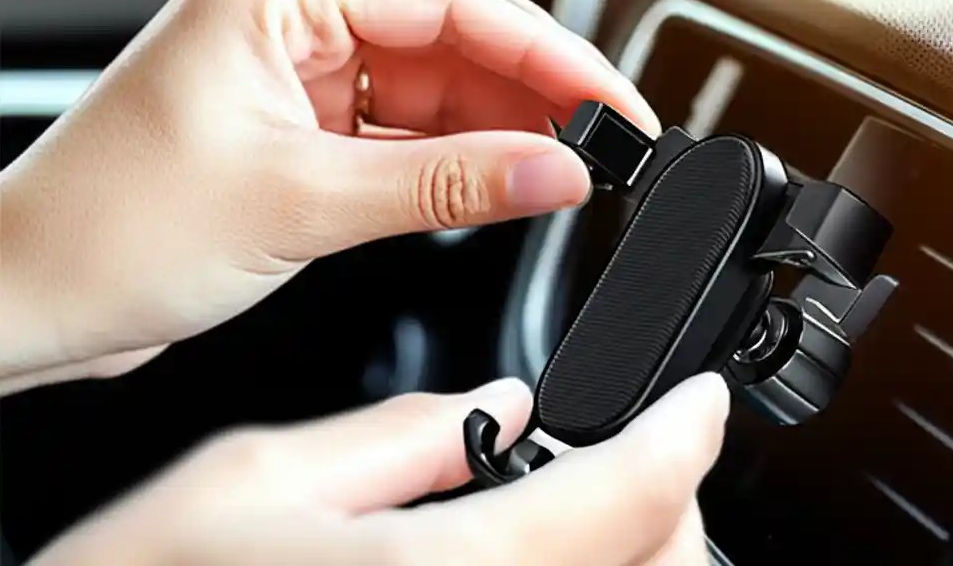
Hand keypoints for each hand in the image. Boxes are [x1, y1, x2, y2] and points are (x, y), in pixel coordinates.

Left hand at [0, 0, 658, 386]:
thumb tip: (554, 171)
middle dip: (531, 91)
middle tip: (602, 141)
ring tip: (561, 170)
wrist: (28, 299)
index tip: (610, 99)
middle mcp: (288, 23)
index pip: (449, 4)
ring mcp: (293, 78)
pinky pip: (400, 134)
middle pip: (449, 40)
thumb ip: (446, 185)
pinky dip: (451, 162)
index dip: (548, 53)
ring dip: (497, 130)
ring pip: (431, 90)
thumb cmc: (109, 232)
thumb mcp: (303, 203)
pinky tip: (496, 184)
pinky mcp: (297, 132)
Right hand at [31, 373, 728, 565]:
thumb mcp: (255, 480)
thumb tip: (490, 410)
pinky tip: (548, 551)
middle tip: (638, 449)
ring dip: (641, 550)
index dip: (681, 438)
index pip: (626, 498)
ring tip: (596, 498)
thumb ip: (398, 438)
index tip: (697, 402)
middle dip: (669, 503)